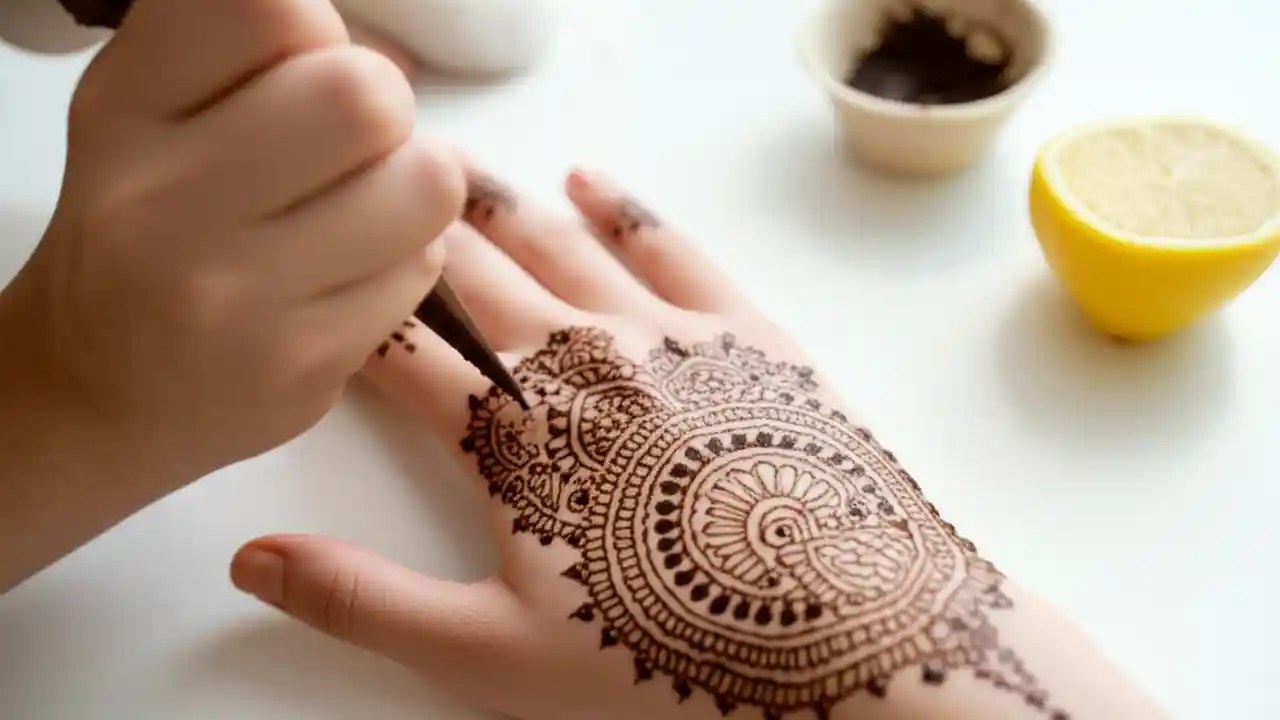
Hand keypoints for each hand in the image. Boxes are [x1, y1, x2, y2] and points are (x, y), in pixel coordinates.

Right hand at [4, 0, 460, 484]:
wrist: (99, 392)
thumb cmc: (144, 234)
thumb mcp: (149, 114)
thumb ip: (247, 55)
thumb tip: (384, 44)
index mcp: (126, 110)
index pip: (272, 9)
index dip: (314, 32)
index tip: (292, 75)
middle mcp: (167, 200)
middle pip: (367, 95)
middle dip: (382, 114)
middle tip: (344, 152)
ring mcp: (236, 292)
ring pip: (425, 183)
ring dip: (410, 189)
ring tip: (356, 214)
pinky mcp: (304, 362)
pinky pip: (420, 268)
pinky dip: (401, 263)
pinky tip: (342, 279)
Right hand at [230, 171, 1161, 718]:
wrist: (851, 641)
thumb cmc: (672, 658)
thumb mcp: (494, 655)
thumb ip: (365, 602)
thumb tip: (252, 563)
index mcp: (508, 433)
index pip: (400, 351)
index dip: (352, 313)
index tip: (321, 283)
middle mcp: (578, 357)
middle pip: (471, 273)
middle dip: (411, 230)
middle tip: (371, 190)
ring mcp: (665, 333)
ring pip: (558, 239)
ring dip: (496, 203)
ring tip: (451, 167)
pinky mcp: (745, 331)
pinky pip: (669, 244)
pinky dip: (623, 206)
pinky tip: (593, 182)